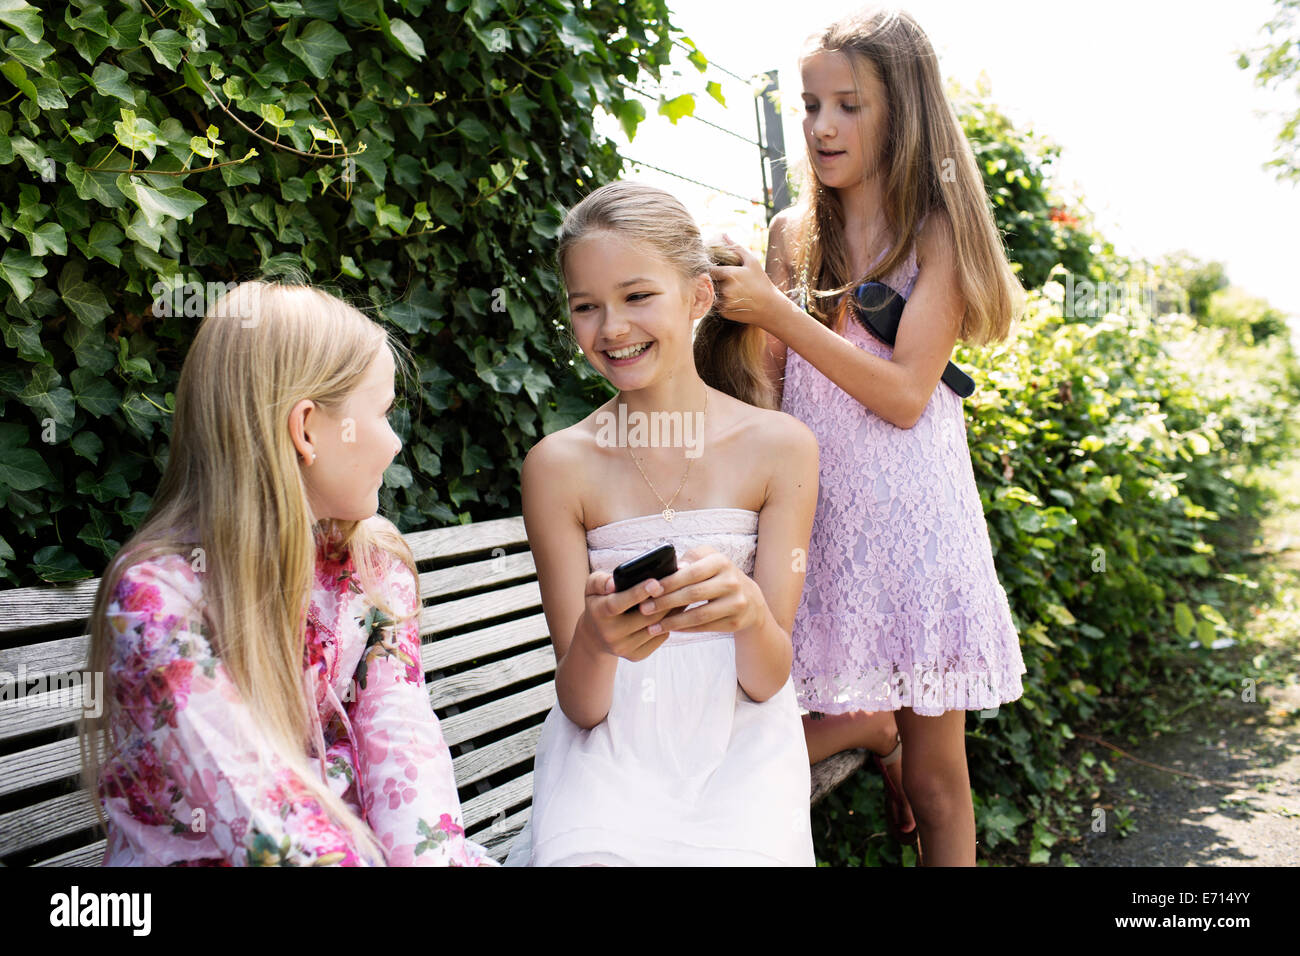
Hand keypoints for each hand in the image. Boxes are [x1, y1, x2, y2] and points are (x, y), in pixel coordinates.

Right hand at [580, 570, 675, 662]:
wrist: (595, 635)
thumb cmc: (599, 603)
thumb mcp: (592, 588)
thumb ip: (600, 581)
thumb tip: (613, 583)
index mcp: (599, 613)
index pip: (619, 603)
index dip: (638, 593)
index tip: (655, 583)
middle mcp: (610, 634)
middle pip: (644, 617)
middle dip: (663, 601)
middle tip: (679, 586)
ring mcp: (623, 648)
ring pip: (655, 628)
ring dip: (670, 612)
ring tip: (681, 597)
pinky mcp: (635, 656)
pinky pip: (658, 639)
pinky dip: (668, 625)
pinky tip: (674, 613)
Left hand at [634, 545, 765, 635]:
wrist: (748, 598)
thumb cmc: (717, 575)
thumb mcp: (707, 560)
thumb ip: (688, 560)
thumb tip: (669, 569)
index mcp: (721, 562)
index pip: (691, 572)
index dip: (670, 582)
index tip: (649, 590)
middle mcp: (731, 581)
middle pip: (693, 594)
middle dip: (665, 603)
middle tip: (644, 609)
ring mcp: (736, 603)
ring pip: (698, 615)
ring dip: (672, 622)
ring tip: (652, 626)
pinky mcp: (735, 622)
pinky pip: (705, 627)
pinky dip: (685, 629)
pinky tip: (670, 630)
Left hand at [708, 234, 785, 327]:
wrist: (770, 307)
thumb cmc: (762, 282)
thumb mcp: (752, 262)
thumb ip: (736, 248)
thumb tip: (723, 235)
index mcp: (729, 274)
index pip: (709, 268)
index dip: (711, 268)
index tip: (717, 269)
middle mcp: (724, 288)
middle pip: (710, 281)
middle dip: (715, 280)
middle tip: (726, 281)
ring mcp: (724, 302)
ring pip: (712, 293)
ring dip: (717, 291)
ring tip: (732, 291)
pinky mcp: (724, 312)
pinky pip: (716, 304)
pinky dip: (721, 301)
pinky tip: (733, 300)